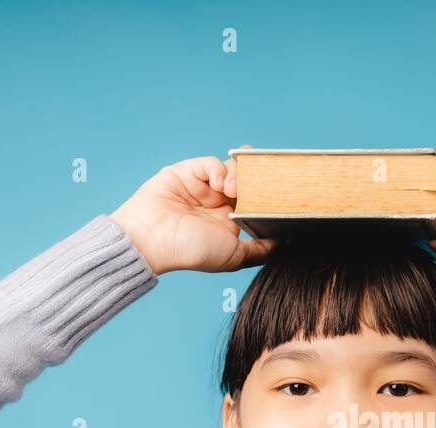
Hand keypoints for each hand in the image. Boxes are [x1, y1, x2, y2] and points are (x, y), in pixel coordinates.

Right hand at [109, 145, 276, 275]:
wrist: (153, 241)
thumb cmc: (191, 252)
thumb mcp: (234, 256)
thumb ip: (259, 250)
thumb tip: (282, 244)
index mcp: (228, 221)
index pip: (254, 200)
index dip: (266, 194)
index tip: (277, 193)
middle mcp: (216, 202)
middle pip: (245, 180)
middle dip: (256, 177)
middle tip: (262, 181)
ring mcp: (202, 186)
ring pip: (231, 169)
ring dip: (239, 175)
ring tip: (234, 189)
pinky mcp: (187, 172)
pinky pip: (210, 163)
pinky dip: (219, 169)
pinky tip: (220, 184)